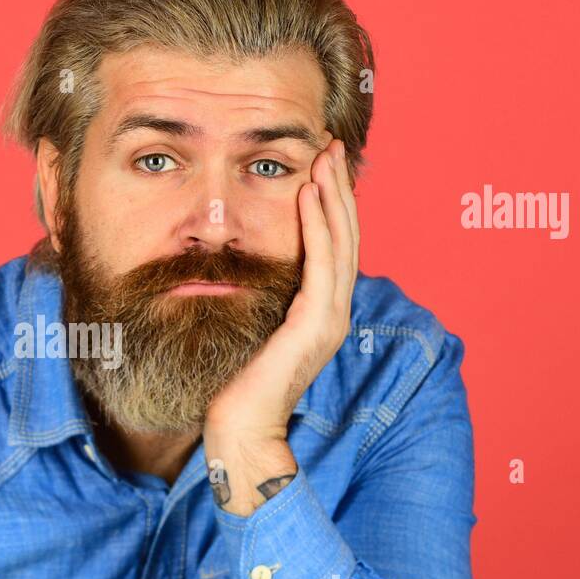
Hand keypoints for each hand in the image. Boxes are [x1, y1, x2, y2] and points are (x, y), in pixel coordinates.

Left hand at [203, 137, 358, 514]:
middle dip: (340, 187)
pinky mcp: (315, 324)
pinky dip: (318, 225)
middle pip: (346, 235)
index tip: (321, 165)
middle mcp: (333, 311)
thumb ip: (256, 299)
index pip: (334, 246)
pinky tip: (309, 193)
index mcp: (320, 312)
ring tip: (325, 156)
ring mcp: (329, 318)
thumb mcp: (248, 329)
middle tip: (333, 145)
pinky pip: (322, 262)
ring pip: (341, 241)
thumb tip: (235, 268)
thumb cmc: (233, 386)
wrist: (239, 432)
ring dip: (334, 194)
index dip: (332, 204)